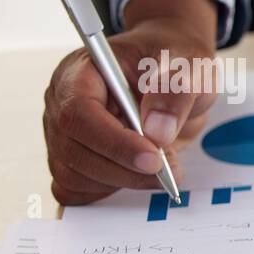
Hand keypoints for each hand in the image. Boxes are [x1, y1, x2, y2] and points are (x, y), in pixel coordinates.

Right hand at [43, 0, 218, 205]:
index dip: (114, 142)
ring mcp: (63, 133)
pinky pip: (76, 189)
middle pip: (73, 151)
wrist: (174, 71)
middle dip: (124, 170)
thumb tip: (157, 133)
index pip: (79, 113)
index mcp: (83, 71)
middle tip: (168, 169)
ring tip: (161, 165)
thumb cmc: (176, 61)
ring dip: (121, 182)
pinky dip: (108, 191)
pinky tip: (138, 176)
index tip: (153, 158)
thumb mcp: (189, 67)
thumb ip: (176, 93)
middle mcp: (63, 102)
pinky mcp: (74, 158)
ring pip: (74, 175)